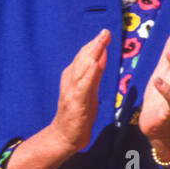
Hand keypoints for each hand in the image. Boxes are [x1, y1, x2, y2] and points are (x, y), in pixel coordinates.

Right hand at [49, 29, 109, 152]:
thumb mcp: (88, 91)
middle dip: (94, 45)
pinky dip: (88, 74)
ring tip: (101, 41)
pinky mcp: (75, 102)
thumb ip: (93, 74)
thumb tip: (100, 56)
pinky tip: (94, 64)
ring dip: (91, 54)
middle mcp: (69, 81)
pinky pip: (83, 86)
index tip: (105, 33)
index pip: (83, 57)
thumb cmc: (77, 114)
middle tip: (105, 32)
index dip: (94, 44)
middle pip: (82, 59)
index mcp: (72, 77)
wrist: (64, 136)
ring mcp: (71, 91)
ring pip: (82, 68)